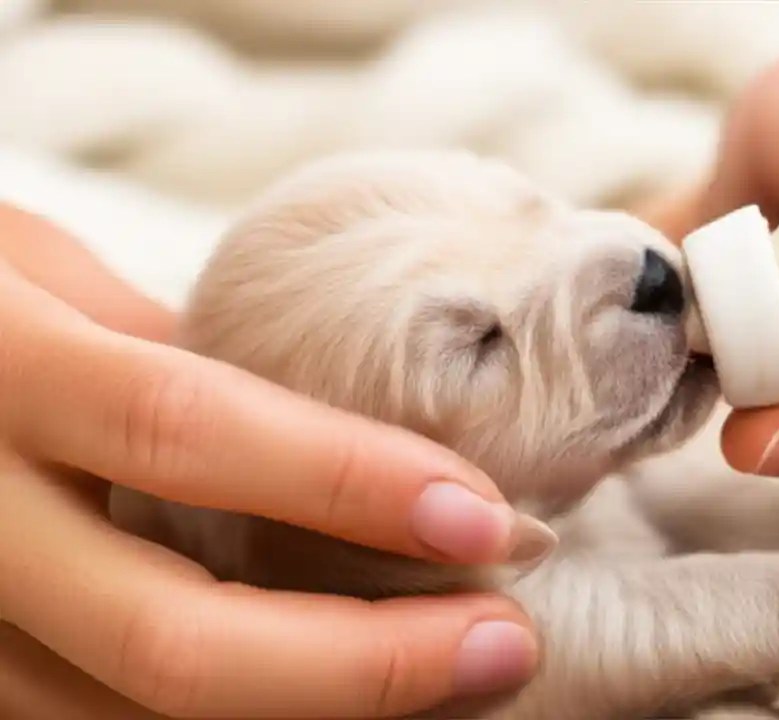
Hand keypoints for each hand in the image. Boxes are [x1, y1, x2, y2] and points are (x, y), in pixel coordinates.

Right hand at [0, 207, 539, 716]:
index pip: (181, 433)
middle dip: (365, 664)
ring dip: (322, 718)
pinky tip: (338, 708)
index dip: (348, 484)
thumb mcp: (46, 282)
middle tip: (510, 643)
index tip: (491, 520)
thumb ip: (177, 364)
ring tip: (457, 679)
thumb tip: (351, 441)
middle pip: (168, 639)